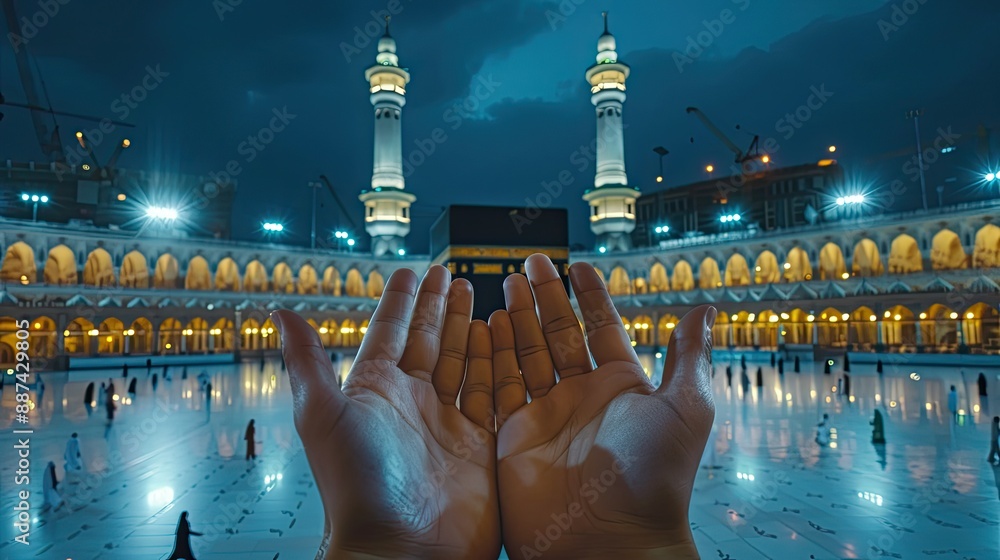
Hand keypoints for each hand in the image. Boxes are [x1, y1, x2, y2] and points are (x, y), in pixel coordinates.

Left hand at [273, 266, 499, 559]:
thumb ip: (308, 360)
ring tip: (479, 296)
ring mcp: (448, 424)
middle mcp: (412, 403)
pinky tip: (503, 339)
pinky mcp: (480, 446)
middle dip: (440, 307)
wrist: (400, 551)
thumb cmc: (355, 487)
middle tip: (450, 275)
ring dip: (470, 329)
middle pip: (430, 341)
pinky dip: (499, 365)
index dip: (403, 300)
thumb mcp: (322, 415)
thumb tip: (280, 311)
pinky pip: (494, 395)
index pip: (391, 332)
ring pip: (464, 363)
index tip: (413, 270)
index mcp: (375, 391)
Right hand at [492, 254, 714, 558]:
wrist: (610, 543)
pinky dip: (490, 356)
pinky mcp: (512, 437)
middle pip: (556, 335)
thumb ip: (688, 356)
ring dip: (515, 318)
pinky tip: (485, 325)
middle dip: (544, 298)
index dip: (590, 296)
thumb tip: (706, 309)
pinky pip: (497, 387)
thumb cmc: (655, 479)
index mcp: (621, 387)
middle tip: (530, 262)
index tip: (578, 265)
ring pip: (525, 354)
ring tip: (506, 282)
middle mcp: (581, 398)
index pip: (601, 328)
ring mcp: (545, 417)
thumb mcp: (686, 409)